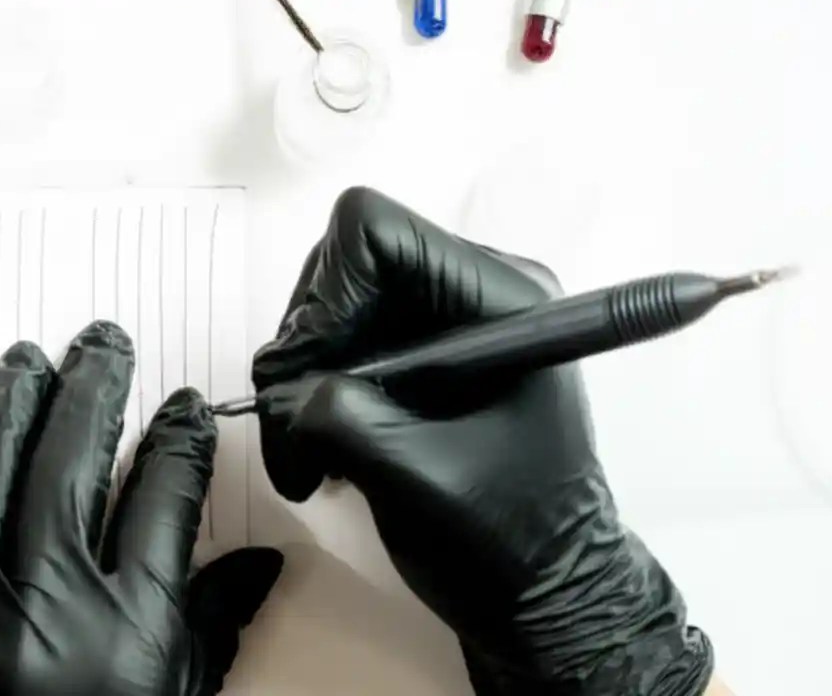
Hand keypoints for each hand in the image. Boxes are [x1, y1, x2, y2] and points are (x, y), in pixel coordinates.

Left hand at [0, 321, 281, 695]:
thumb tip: (256, 572)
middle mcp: (49, 606)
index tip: (183, 411)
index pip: (163, 498)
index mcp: (127, 632)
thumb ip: (210, 632)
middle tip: (102, 345)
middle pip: (75, 461)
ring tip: (28, 361)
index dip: (178, 441)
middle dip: (95, 389)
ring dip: (11, 408)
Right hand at [252, 188, 712, 694]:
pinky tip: (326, 452)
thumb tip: (283, 387)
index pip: (379, 234)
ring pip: (337, 306)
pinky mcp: (426, 355)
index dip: (326, 295)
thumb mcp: (418, 479)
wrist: (548, 595)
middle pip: (348, 265)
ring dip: (305, 377)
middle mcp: (475, 292)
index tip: (305, 375)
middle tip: (292, 424)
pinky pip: (347, 343)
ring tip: (307, 457)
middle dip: (308, 342)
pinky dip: (317, 392)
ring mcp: (449, 322)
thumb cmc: (508, 542)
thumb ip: (346, 417)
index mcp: (502, 300)